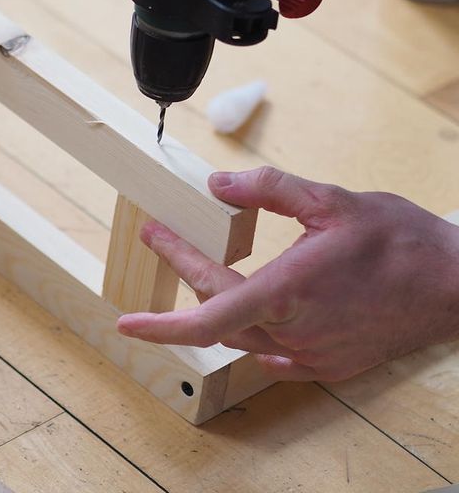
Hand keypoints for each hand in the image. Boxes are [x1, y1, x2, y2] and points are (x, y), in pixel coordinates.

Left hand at [117, 166, 458, 380]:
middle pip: (218, 312)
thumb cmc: (400, 241)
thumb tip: (218, 185)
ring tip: (199, 261)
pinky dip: (248, 328)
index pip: (208, 315)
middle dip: (184, 271)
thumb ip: (269, 189)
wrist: (457, 285)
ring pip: (242, 334)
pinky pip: (270, 353)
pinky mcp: (326, 366)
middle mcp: (295, 332)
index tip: (125, 321)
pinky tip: (246, 306)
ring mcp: (311, 355)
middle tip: (163, 237)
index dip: (161, 326)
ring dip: (214, 300)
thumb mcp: (332, 200)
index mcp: (290, 291)